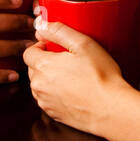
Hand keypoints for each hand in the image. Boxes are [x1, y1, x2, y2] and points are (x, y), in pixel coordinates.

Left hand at [23, 18, 133, 136]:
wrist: (111, 109)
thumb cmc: (100, 77)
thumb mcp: (83, 44)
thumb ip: (59, 31)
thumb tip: (42, 26)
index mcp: (43, 66)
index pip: (28, 52)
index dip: (41, 46)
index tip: (54, 47)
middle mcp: (39, 86)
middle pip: (33, 68)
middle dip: (45, 62)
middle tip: (66, 60)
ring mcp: (45, 102)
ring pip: (40, 85)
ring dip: (49, 78)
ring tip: (72, 76)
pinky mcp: (53, 114)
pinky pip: (48, 99)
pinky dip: (56, 93)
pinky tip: (73, 90)